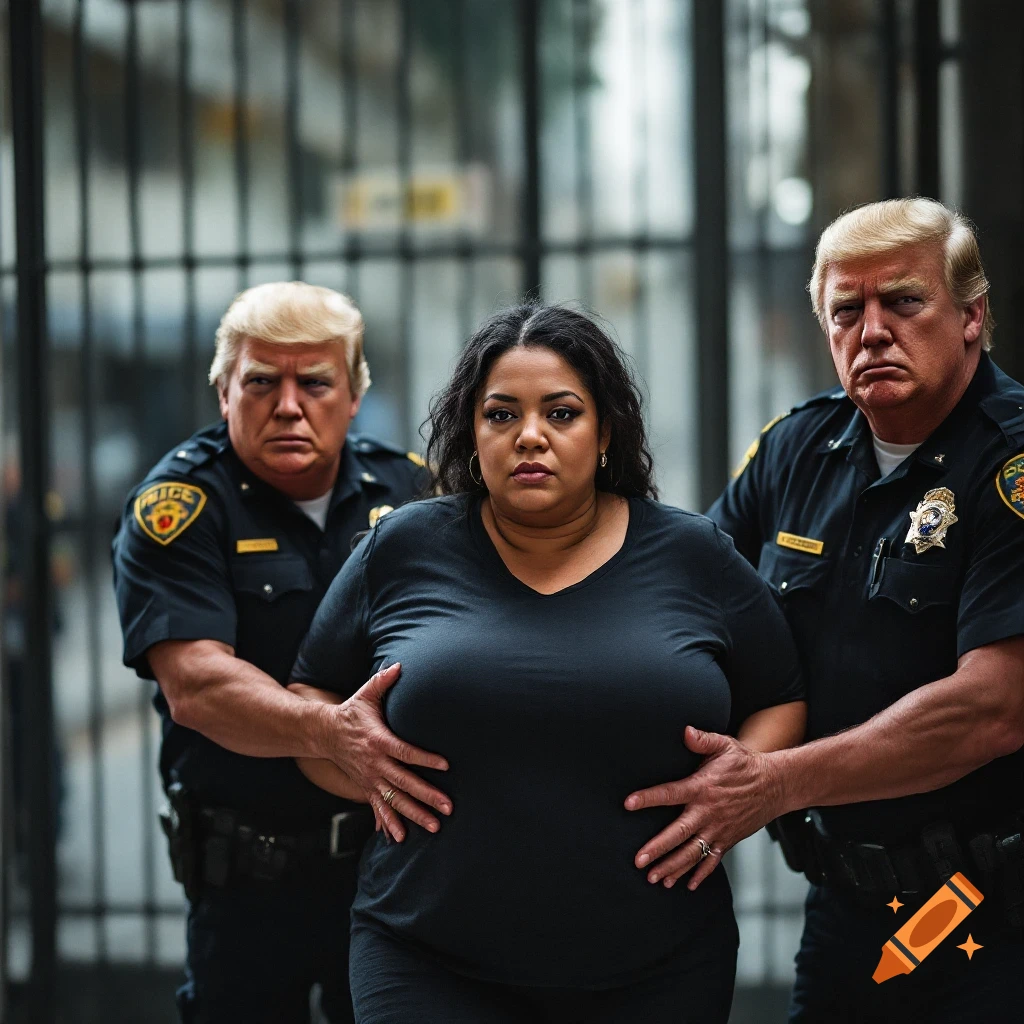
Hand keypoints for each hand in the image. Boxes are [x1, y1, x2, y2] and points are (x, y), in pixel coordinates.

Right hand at [314, 663, 452, 842]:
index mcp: (379, 740)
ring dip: (414, 814)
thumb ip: (383, 681)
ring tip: (435, 826)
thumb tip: (399, 664)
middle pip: (404, 782)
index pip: (406, 752)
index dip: (426, 759)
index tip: (446, 765)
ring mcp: (369, 778)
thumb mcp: (366, 694)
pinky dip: (389, 824)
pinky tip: (400, 838)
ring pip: (394, 800)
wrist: (324, 733)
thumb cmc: (352, 712)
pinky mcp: (366, 787)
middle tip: (448, 807)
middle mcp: (375, 764)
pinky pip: (378, 808)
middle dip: (427, 796)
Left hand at [624, 726, 782, 890]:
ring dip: (673, 867)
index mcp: (701, 788)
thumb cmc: (745, 763)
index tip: (628, 804)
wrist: (776, 784)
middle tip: (638, 861)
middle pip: (678, 834)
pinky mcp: (728, 840)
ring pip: (692, 853)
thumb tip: (685, 731)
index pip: (670, 793)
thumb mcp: (724, 745)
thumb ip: (702, 739)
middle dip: (658, 849)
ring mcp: (719, 829)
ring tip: (654, 879)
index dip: (648, 798)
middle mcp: (708, 812)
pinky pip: (712, 861)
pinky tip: (686, 885)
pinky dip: (700, 874)